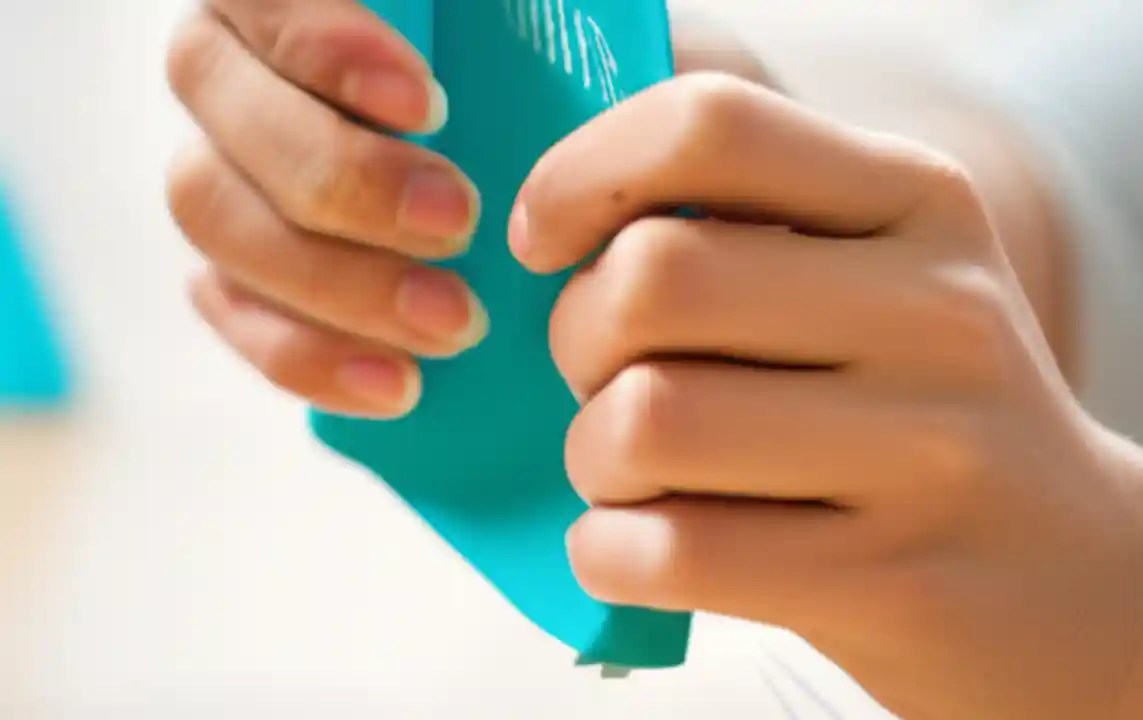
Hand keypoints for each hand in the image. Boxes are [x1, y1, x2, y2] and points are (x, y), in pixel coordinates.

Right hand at [164, 0, 770, 418]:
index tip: (428, 103)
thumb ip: (592, 54)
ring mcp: (232, 177)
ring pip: (210, 215)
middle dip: (340, 173)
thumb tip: (588, 83)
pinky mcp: (242, 278)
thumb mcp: (616, 71)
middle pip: (219, 102)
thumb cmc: (602, 121)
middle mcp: (248, 75)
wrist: (600, 228)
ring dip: (330, 278)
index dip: (321, 43)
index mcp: (314, 0)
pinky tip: (400, 388)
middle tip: (456, 225)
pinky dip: (308, 358)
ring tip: (452, 325)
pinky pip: (232, 316)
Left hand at [520, 73, 1142, 718]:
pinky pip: (668, 551)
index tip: (545, 240)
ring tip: (626, 471)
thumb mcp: (889, 276)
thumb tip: (561, 215)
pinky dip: (607, 550)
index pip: (711, 125)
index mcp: (920, 202)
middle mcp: (937, 311)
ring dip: (590, 456)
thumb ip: (750, 224)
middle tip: (600, 377)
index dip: (582, 172)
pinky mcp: (896, 585)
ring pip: (645, 421)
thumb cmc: (938, 415)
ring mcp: (928, 455)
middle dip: (574, 337)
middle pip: (651, 279)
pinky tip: (634, 545)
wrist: (1096, 582)